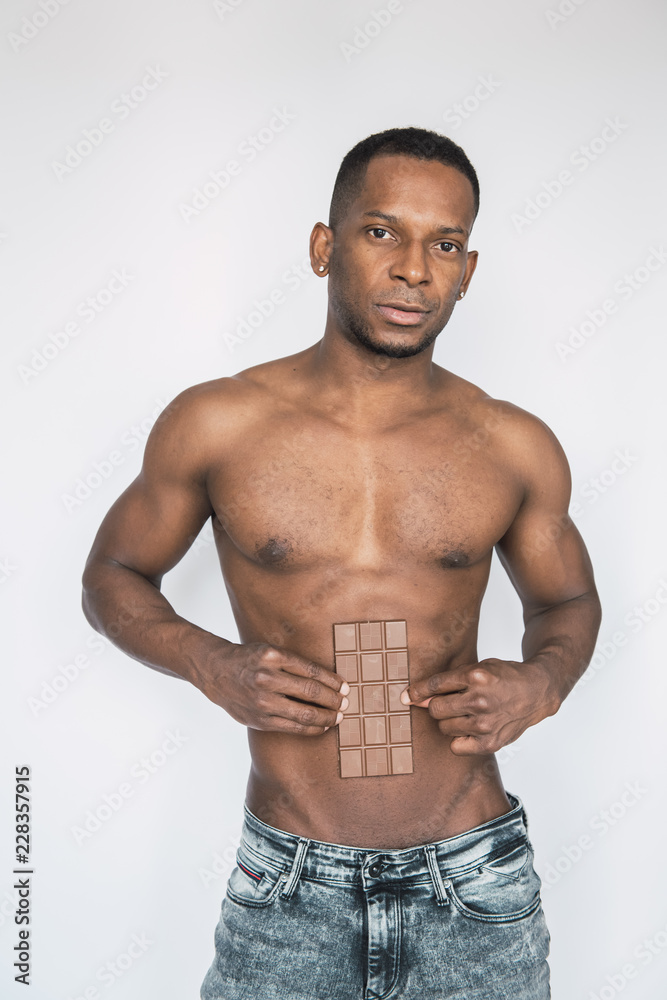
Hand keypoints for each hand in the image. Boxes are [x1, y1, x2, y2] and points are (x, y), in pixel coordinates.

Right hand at [201, 642, 349, 734]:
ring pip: (304, 713)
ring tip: (338, 717)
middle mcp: (267, 678)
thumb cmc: (250, 660)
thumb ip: (293, 664)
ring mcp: (262, 701)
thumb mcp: (270, 650)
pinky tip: (321, 726)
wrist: (217, 673)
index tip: (345, 686)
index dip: (333, 681)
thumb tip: (328, 680)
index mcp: (273, 656)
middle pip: (311, 692)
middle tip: (346, 702)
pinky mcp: (260, 720)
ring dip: (326, 717)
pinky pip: (292, 727)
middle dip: (333, 699)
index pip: (312, 671)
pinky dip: (311, 728)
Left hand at [400, 657, 553, 754]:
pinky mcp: (491, 742)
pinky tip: (468, 729)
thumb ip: (450, 681)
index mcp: (476, 676)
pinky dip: (458, 739)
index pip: (435, 685)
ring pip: (444, 727)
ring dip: (449, 721)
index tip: (406, 696)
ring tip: (464, 713)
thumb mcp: (478, 668)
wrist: (536, 692)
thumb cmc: (504, 677)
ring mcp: (486, 723)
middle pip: (436, 710)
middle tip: (450, 702)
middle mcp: (480, 700)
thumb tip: (418, 698)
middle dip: (437, 706)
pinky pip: (456, 746)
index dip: (417, 691)